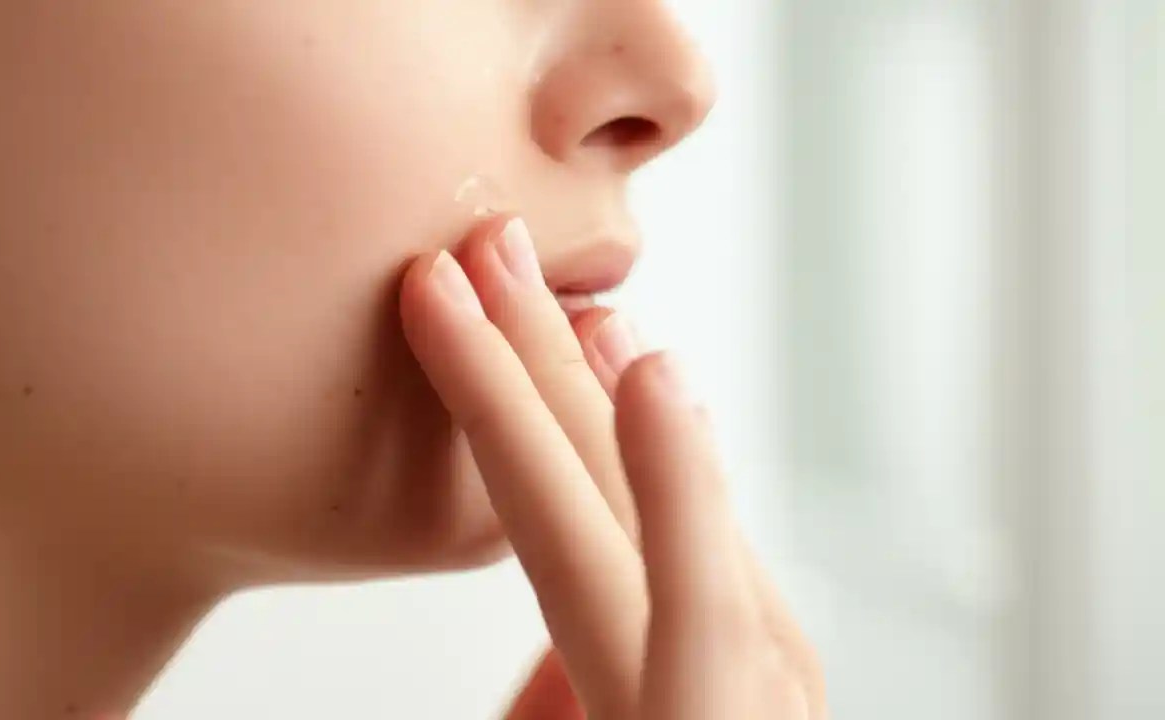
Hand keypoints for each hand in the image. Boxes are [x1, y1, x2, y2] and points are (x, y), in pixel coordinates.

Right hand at [399, 218, 824, 719]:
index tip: (444, 301)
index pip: (571, 538)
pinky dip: (672, 463)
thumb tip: (558, 661)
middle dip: (544, 363)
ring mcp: (778, 673)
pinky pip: (723, 542)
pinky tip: (642, 405)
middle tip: (490, 255)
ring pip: (692, 498)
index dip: (500, 409)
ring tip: (567, 309)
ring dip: (614, 396)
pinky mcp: (784, 669)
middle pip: (628, 492)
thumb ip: (553, 718)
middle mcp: (743, 688)